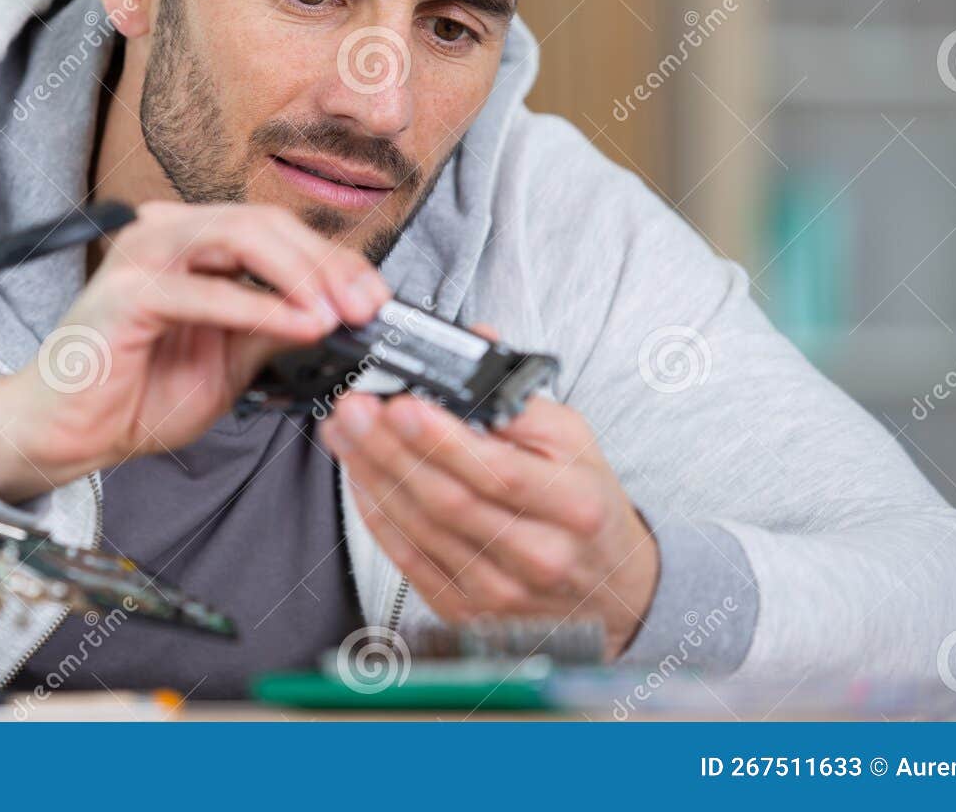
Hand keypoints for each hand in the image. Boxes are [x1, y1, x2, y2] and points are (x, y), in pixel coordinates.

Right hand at [0, 200, 390, 500]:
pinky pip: (207, 291)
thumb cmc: (135, 393)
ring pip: (240, 238)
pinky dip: (258, 308)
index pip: (276, 232)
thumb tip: (335, 314)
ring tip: (337, 313)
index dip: (332, 260)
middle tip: (366, 305)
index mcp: (192, 245)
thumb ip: (271, 329)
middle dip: (326, 264)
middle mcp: (166, 236)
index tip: (374, 297)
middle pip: (265, 224)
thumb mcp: (228, 362)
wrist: (67, 432)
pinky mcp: (127, 292)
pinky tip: (297, 326)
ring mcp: (142, 257)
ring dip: (299, 275)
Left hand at [319, 331, 658, 658]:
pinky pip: (409, 559)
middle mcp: (540, 555)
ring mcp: (501, 592)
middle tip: (354, 410)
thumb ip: (518, 395)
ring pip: (420, 530)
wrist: (609, 585)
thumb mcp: (574, 439)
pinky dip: (377, 514)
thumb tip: (473, 344)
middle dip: (389, 450)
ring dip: (372, 476)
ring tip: (346, 434)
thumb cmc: (584, 502)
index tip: (400, 404)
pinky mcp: (467, 610)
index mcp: (574, 505)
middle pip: (448, 501)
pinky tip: (360, 479)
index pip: (498, 472)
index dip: (442, 441)